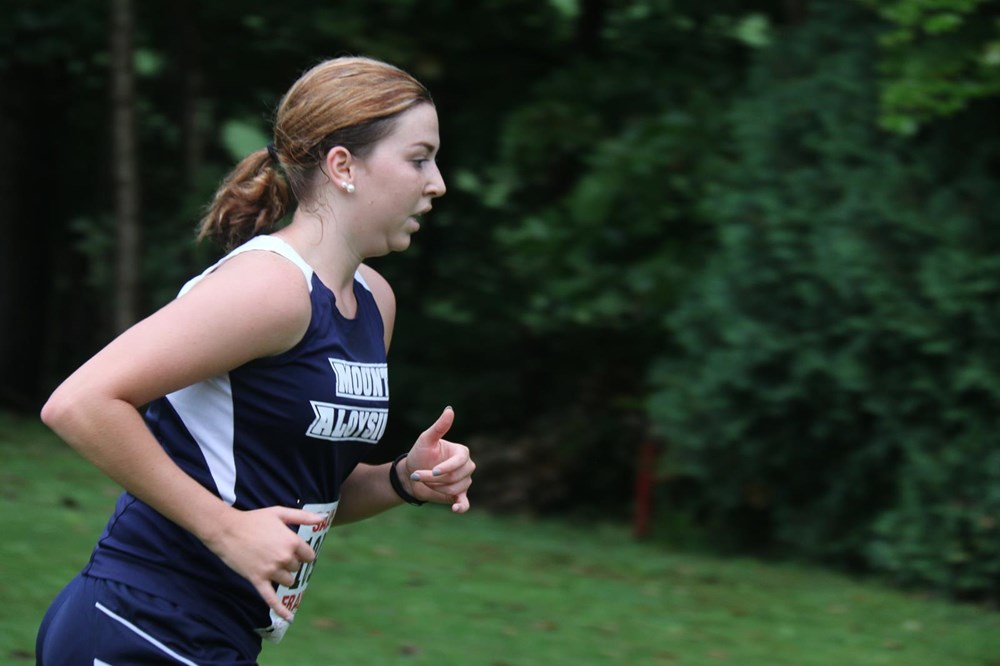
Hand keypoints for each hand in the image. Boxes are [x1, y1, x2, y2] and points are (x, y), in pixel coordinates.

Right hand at [206, 506, 324, 620]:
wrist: (226, 530)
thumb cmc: (254, 519)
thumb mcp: (280, 513)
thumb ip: (303, 517)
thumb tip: (323, 519)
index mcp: (292, 542)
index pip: (309, 555)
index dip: (303, 554)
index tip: (295, 551)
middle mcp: (284, 558)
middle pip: (297, 568)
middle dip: (290, 563)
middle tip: (276, 553)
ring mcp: (271, 571)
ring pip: (288, 581)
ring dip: (284, 576)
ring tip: (271, 565)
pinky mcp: (258, 580)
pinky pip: (271, 599)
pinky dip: (281, 610)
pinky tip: (290, 618)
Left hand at [402, 406, 475, 512]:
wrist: (410, 475)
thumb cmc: (419, 454)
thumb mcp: (426, 439)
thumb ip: (439, 427)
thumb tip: (450, 410)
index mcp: (462, 452)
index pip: (460, 461)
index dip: (447, 467)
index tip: (433, 471)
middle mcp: (466, 467)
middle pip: (456, 477)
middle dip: (435, 478)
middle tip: (418, 475)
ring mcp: (464, 482)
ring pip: (455, 489)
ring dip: (436, 487)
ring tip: (423, 482)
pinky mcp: (458, 496)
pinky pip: (464, 503)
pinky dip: (461, 507)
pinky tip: (455, 509)